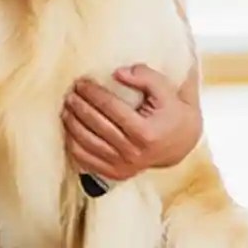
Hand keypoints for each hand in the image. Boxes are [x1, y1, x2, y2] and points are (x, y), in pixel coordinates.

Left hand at [62, 64, 203, 181]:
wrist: (181, 144)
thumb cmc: (173, 112)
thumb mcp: (167, 90)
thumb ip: (146, 77)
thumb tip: (117, 73)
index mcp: (146, 133)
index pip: (111, 109)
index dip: (93, 94)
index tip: (81, 82)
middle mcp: (134, 153)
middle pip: (96, 126)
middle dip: (79, 107)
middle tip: (70, 93)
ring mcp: (124, 166)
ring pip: (87, 144)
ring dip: (72, 125)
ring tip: (66, 108)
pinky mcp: (116, 174)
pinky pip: (86, 161)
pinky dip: (73, 145)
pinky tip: (69, 130)